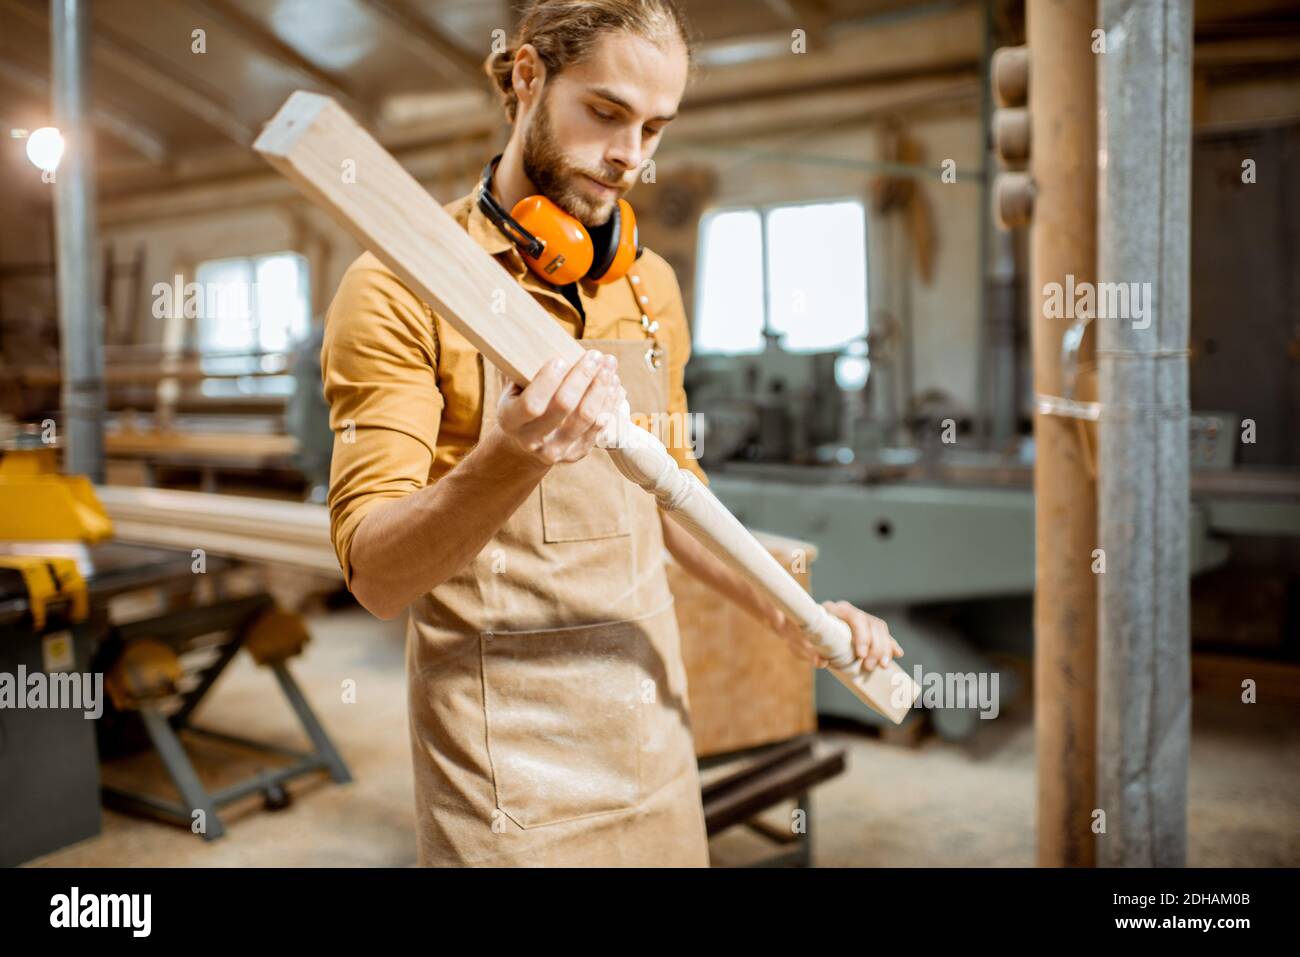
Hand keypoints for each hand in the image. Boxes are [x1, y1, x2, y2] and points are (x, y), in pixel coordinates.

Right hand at [496, 349, 624, 466]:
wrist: (526, 441)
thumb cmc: (521, 401)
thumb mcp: (513, 387)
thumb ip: (522, 366)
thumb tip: (533, 328)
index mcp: (511, 420)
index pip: (532, 404)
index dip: (548, 381)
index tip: (561, 359)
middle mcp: (531, 440)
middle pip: (564, 407)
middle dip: (582, 376)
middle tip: (595, 355)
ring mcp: (555, 451)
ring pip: (586, 417)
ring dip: (601, 387)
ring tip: (609, 365)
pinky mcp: (576, 453)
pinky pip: (599, 427)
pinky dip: (609, 403)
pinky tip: (613, 384)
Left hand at [766, 600, 902, 670]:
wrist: (797, 630)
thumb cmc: (798, 635)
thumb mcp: (801, 644)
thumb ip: (811, 652)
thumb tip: (820, 663)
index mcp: (835, 610)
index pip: (855, 618)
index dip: (862, 635)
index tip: (861, 655)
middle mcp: (849, 612)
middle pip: (872, 624)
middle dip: (875, 647)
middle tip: (868, 667)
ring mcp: (858, 619)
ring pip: (880, 629)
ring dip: (885, 648)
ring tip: (883, 666)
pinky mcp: (864, 630)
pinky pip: (882, 635)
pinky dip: (890, 644)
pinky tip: (897, 653)